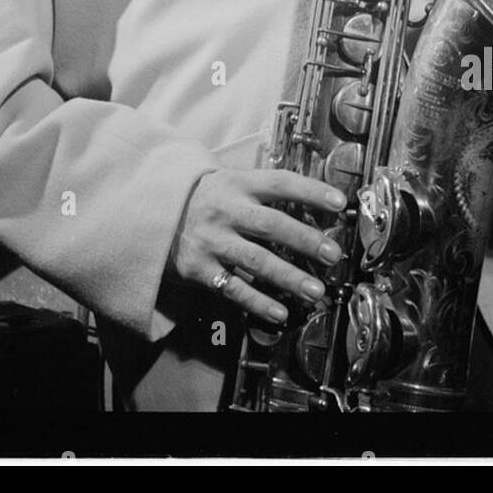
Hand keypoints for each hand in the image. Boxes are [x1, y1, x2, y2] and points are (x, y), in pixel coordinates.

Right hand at [168, 169, 345, 324]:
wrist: (153, 212)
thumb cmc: (206, 197)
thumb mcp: (231, 181)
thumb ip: (265, 190)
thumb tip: (315, 202)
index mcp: (237, 183)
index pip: (280, 183)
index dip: (311, 191)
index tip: (340, 203)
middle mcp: (226, 210)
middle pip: (271, 224)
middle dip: (305, 240)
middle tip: (334, 254)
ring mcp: (212, 240)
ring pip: (256, 260)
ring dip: (289, 277)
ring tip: (316, 291)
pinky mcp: (199, 268)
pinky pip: (233, 288)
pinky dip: (258, 302)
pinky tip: (280, 312)